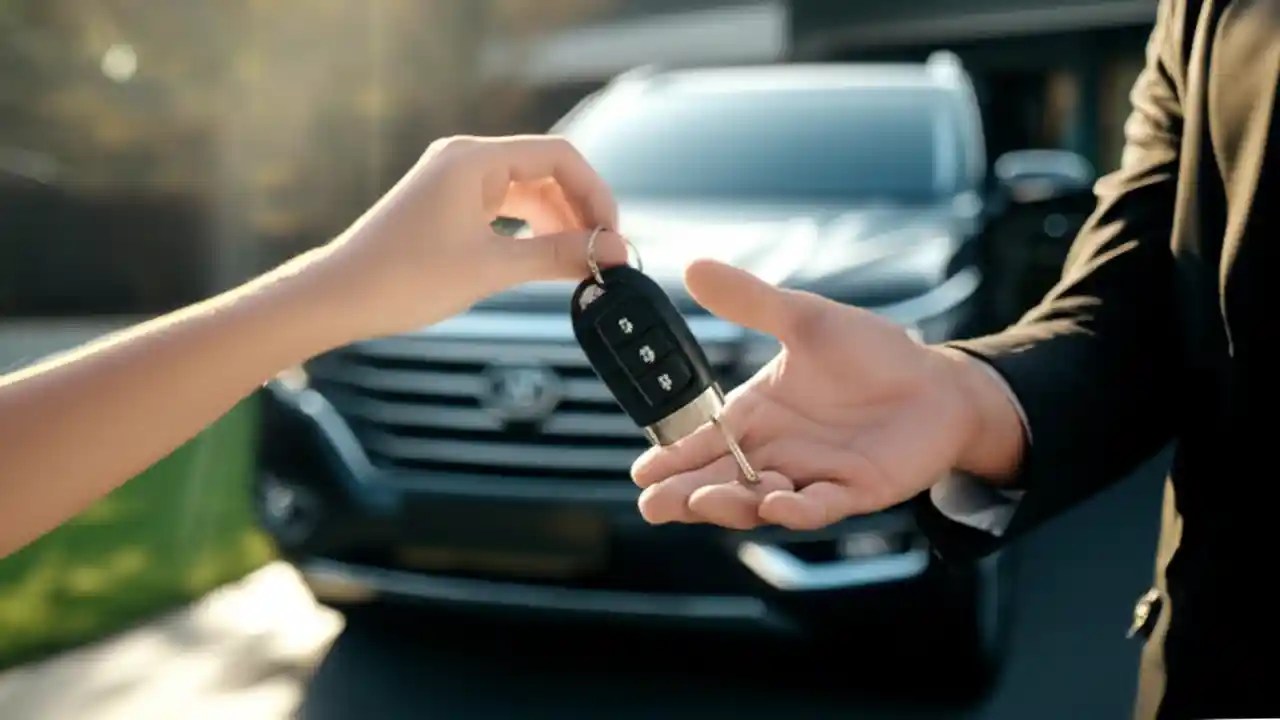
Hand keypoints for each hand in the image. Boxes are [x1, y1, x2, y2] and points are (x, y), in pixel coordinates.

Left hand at [316, 134, 625, 340]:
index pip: (559, 157)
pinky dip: (530, 230)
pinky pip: (504, 207)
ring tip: (580, 263)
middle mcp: (465, 160)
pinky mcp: (447, 205)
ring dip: (558, 223)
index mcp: (474, 159)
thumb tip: (615, 252)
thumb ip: (559, 255)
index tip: (613, 235)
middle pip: (546, 172)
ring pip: (527, 191)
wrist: (338, 297)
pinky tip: (546, 258)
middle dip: (579, 211)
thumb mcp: (493, 268)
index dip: (595, 194)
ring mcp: (454, 181)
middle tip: (603, 255)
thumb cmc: (404, 279)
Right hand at [630, 260, 1025, 530]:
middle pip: (720, 480)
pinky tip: (776, 506)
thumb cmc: (870, 353)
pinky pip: (819, 506)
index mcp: (757, 414)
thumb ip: (750, 301)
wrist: (938, 383)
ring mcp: (812, 475)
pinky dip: (797, 510)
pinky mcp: (853, 491)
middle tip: (653, 504)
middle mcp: (776, 452)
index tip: (641, 471)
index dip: (672, 457)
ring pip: (760, 500)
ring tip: (703, 501)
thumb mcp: (804, 319)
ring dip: (731, 505)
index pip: (704, 441)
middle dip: (686, 495)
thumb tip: (693, 267)